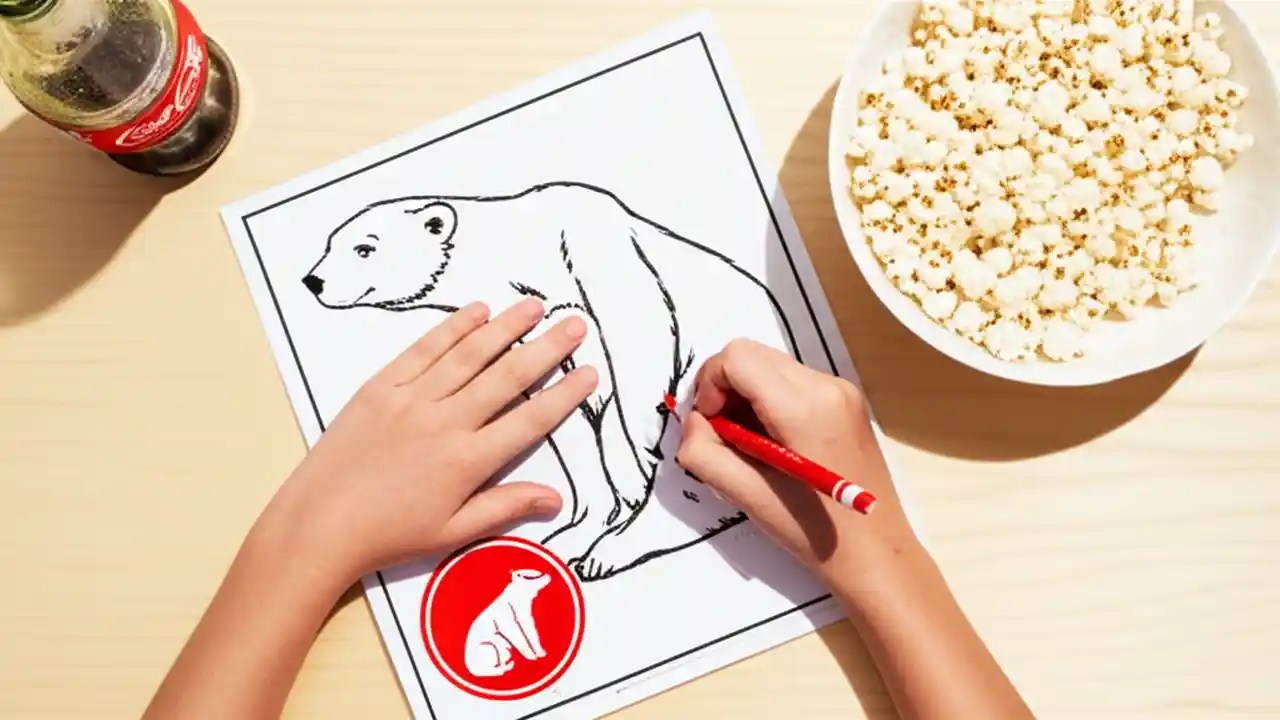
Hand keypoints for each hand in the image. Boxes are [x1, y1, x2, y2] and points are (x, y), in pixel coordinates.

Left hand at [260, 298, 597, 584]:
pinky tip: (477, 312)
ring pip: (469, 355)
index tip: (588, 373)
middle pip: (507, 378)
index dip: (563, 396)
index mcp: (467, 462)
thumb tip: (555, 499)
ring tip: (534, 306)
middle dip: (546, 349)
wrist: (318, 524)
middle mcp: (445, 423)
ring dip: (505, 328)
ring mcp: (412, 400)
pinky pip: (423, 351)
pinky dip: (452, 329)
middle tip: (575, 324)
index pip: (529, 421)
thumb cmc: (386, 535)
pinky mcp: (381, 388)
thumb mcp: (452, 532)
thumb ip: (505, 508)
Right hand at [674, 339, 915, 583]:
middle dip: (725, 388)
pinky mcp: (847, 401)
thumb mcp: (747, 497)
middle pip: (752, 354)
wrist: (875, 553)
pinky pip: (791, 382)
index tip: (712, 426)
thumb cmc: (812, 533)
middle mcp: (827, 386)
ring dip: (746, 396)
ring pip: (770, 366)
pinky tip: (774, 445)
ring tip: (750, 446)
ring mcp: (842, 391)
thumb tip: (693, 421)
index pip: (737, 357)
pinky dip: (769, 402)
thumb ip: (704, 453)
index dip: (710, 385)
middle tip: (724, 436)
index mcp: (804, 408)